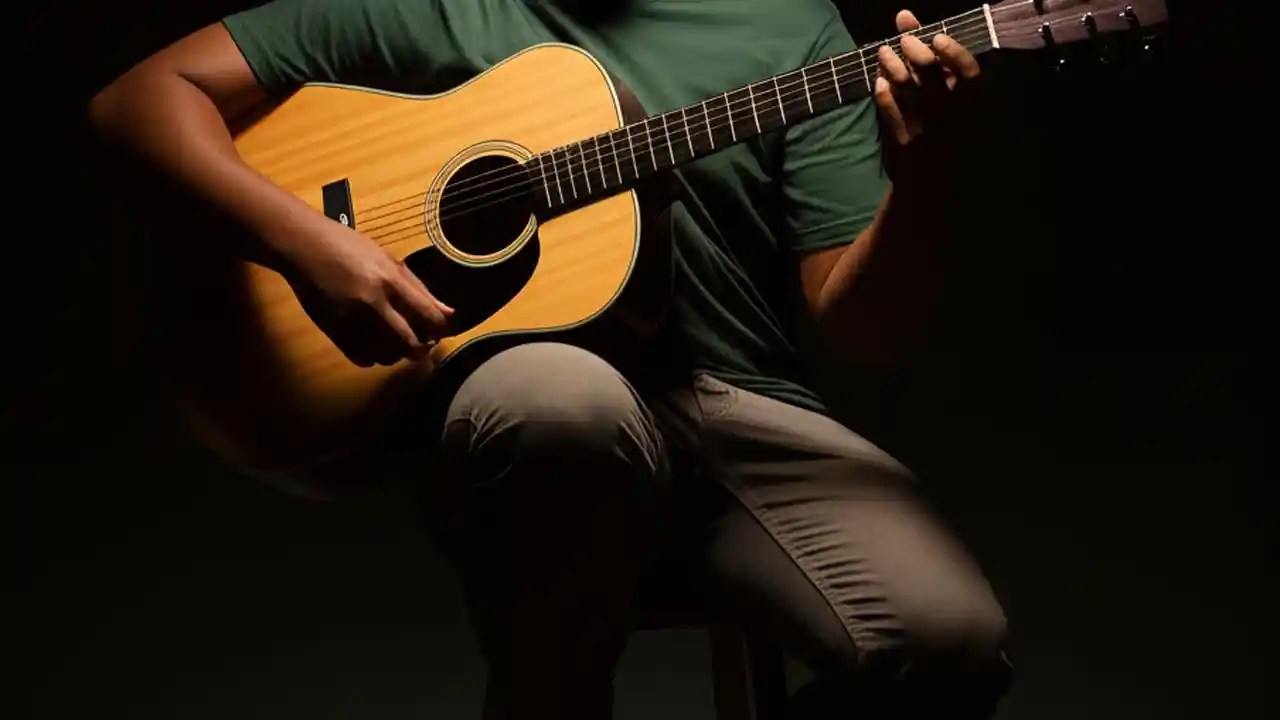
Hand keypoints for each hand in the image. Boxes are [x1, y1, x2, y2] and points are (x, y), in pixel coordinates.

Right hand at [279, 217, 452, 367]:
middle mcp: (372, 302)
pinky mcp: (333, 331)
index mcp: (389, 280)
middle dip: (422, 348)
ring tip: (399, 344)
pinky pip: (362, 358)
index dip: (439, 329)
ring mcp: (351, 319)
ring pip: (386, 354)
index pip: (427, 315)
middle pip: (409, 341)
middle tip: (424, 345)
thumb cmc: (347, 246)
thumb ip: (418, 287)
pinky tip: (376, 347)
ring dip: (398, 354)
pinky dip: (374, 358)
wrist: (302, 247)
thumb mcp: (387, 258)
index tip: (440, 331)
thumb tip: (449, 312)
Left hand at [875, 9, 980, 146]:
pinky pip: (891, 114)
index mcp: (967, 100)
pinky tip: (879, 81)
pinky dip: (883, 94)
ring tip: (883, 52)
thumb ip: (925, 50)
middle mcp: (949, 113)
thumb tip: (903, 15)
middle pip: (933, 78)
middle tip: (904, 40)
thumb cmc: (937, 123)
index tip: (937, 38)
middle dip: (916, 53)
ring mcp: (925, 128)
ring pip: (908, 91)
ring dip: (894, 66)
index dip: (954, 54)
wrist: (928, 179)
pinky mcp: (903, 142)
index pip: (969, 74)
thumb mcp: (943, 89)